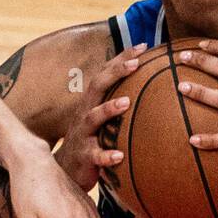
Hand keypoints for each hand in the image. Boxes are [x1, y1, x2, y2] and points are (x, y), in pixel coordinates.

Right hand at [55, 43, 146, 192]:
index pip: (106, 74)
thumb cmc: (92, 141)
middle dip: (115, 72)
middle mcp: (85, 114)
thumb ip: (121, 105)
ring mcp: (82, 135)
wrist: (65, 172)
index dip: (122, 58)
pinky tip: (120, 156)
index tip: (143, 45)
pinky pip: (94, 156)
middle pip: (97, 87)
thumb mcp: (103, 121)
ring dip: (108, 109)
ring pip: (92, 118)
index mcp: (92, 103)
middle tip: (136, 63)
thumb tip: (152, 90)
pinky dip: (106, 155)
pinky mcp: (83, 158)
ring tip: (126, 102)